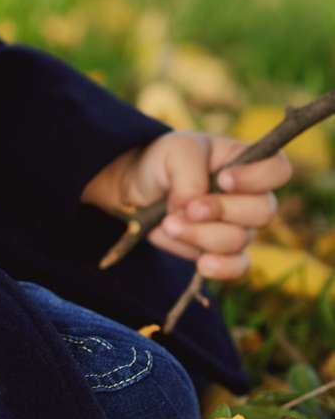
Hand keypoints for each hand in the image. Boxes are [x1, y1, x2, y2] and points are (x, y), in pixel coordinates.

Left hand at [114, 130, 293, 280]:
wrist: (140, 189)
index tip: (223, 179)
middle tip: (189, 208)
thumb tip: (193, 208)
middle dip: (221, 210)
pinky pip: (237, 267)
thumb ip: (189, 174)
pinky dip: (220, 267)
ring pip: (239, 239)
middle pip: (263, 211)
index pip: (278, 170)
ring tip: (169, 224)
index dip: (257, 178)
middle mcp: (251, 196)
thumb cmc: (165, 162)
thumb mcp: (174, 151)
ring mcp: (240, 226)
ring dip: (201, 234)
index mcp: (246, 162)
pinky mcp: (223, 252)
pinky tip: (201, 264)